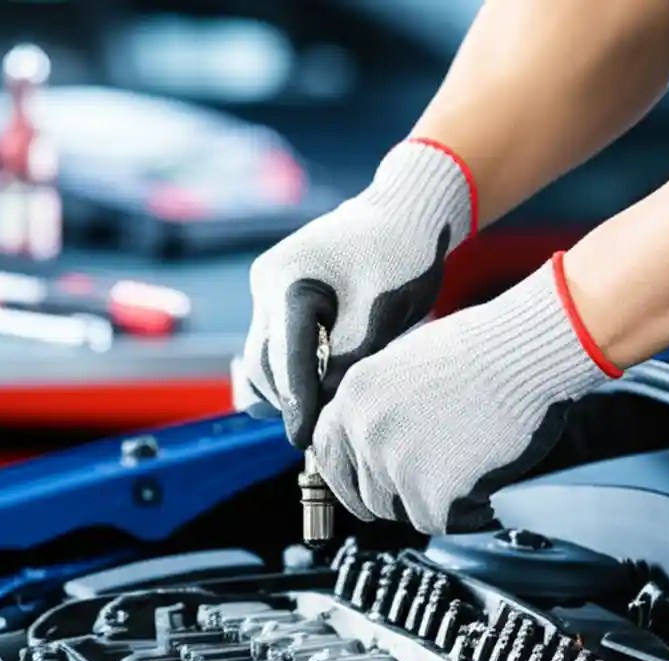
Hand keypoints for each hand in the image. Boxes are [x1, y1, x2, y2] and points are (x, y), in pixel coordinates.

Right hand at [241, 139, 475, 446]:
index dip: (295, 402)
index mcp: (288, 279)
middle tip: (325, 432)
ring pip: (262, 360)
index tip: (305, 440)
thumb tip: (320, 411)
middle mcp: (267, 283)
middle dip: (289, 399)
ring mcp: (267, 290)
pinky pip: (274, 347)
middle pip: (262, 364)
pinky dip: (292, 370)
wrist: (405, 212)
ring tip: (326, 407)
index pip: (284, 356)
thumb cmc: (402, 256)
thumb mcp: (381, 315)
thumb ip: (346, 362)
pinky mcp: (277, 299)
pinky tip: (322, 382)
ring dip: (288, 387)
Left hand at [311, 256, 618, 533]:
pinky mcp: (433, 493)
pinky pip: (442, 524)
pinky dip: (468, 514)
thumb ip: (378, 409)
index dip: (346, 482)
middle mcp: (365, 430)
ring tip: (469, 469)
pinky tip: (488, 484)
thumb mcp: (405, 366)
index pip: (327, 456)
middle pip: (368, 494)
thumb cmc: (482, 351)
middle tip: (439, 480)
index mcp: (353, 395)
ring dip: (435, 503)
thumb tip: (372, 448)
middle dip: (401, 496)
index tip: (362, 498)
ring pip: (403, 512)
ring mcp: (396, 464)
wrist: (526, 354)